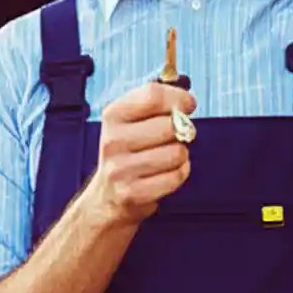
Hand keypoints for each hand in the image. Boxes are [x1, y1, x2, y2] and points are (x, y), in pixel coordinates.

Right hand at [81, 82, 195, 228]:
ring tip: (167, 157)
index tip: (187, 104)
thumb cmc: (127, 152)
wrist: (105, 196)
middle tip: (174, 136)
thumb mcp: (130, 120)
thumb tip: (187, 98)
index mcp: (113, 115)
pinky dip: (179, 173)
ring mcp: (120, 168)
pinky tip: (166, 173)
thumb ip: (156, 104)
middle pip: (170, 125)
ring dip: (180, 154)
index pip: (153, 95)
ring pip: (177, 152)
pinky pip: (176, 176)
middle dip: (182, 130)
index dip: (179, 97)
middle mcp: (113, 140)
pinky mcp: (132, 193)